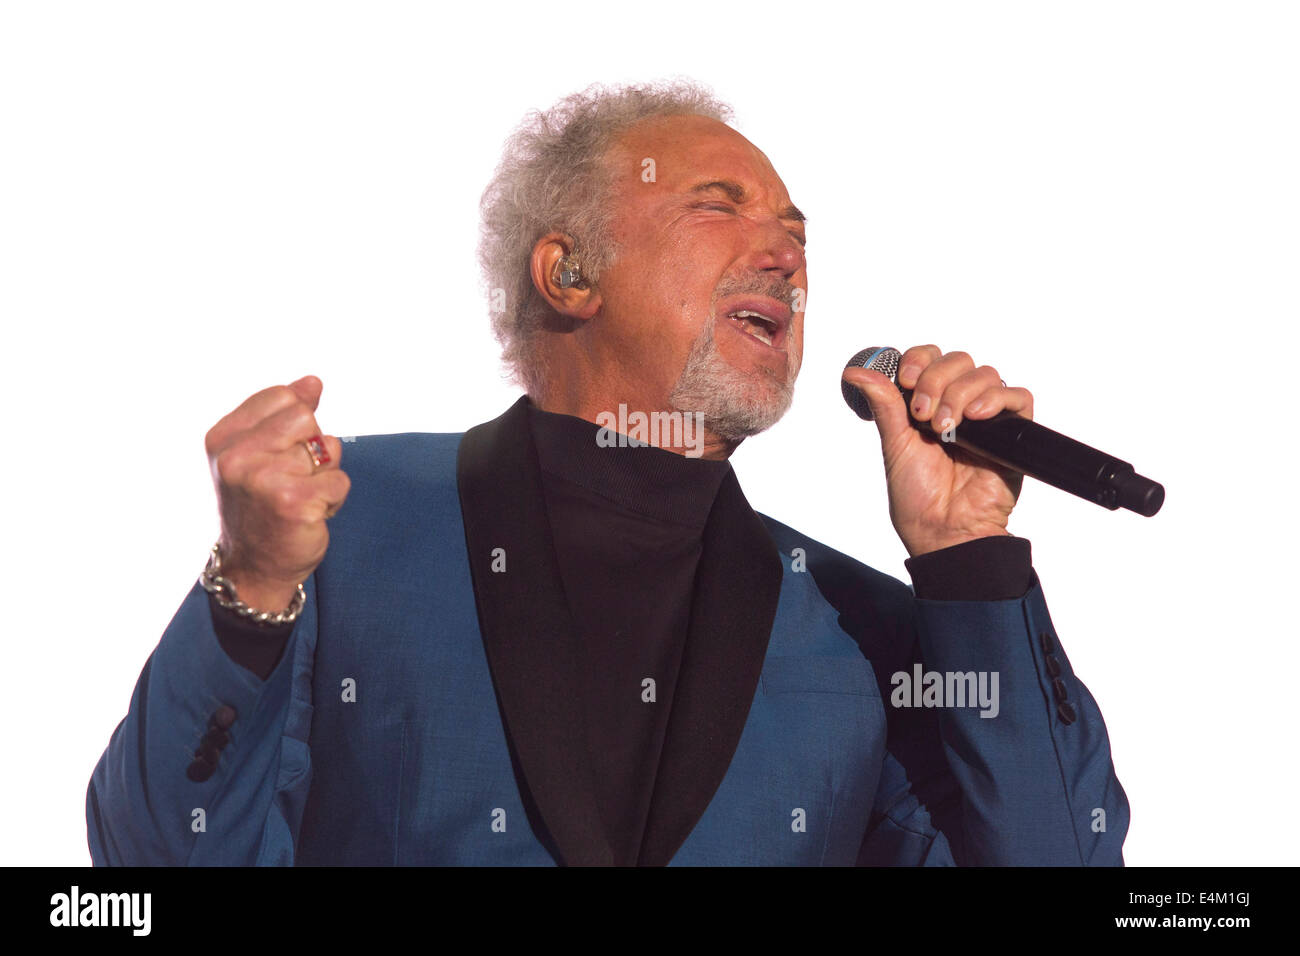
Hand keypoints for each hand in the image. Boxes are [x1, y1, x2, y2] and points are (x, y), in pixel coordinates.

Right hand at [204, 375, 350, 609]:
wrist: (253, 568)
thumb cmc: (261, 506)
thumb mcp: (260, 453)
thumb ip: (283, 414)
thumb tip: (312, 382)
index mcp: (223, 438)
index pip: (282, 397)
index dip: (296, 425)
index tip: (279, 455)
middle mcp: (236, 457)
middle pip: (306, 418)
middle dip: (312, 447)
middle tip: (293, 479)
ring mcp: (263, 480)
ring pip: (327, 449)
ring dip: (324, 475)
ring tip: (300, 498)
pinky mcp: (293, 503)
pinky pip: (339, 481)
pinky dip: (334, 499)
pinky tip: (310, 515)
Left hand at [842, 345, 1033, 556]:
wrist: (943, 530)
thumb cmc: (919, 496)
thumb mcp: (895, 443)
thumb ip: (884, 403)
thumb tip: (854, 371)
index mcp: (929, 403)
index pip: (931, 358)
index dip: (919, 360)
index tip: (906, 381)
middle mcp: (959, 404)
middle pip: (958, 361)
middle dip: (936, 381)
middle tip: (923, 415)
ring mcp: (987, 417)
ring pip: (985, 374)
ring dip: (960, 394)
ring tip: (945, 428)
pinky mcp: (1011, 433)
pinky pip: (1018, 397)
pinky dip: (997, 399)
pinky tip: (976, 418)